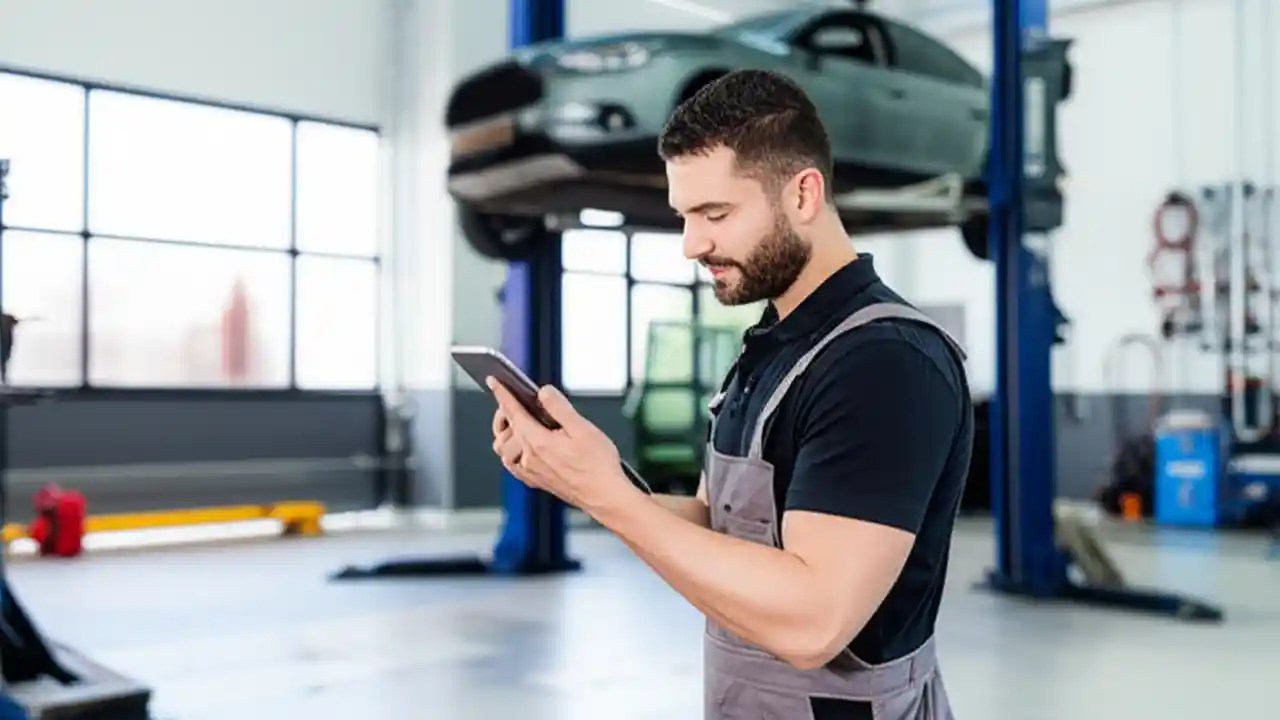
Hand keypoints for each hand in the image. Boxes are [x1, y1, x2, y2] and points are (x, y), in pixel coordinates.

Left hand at [487, 378, 639, 514]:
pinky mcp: (537, 482)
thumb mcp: (583, 428)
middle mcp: (529, 459)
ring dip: (506, 435)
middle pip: (503, 433)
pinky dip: (511, 452)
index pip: (513, 412)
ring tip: (519, 422)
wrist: (606, 497)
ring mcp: (531, 472)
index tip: (494, 381)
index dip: (502, 394)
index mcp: (538, 442)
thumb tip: (543, 392)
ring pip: (504, 451)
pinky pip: (513, 466)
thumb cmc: (598, 465)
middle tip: (514, 402)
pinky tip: (524, 447)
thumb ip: (559, 408)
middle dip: (503, 414)